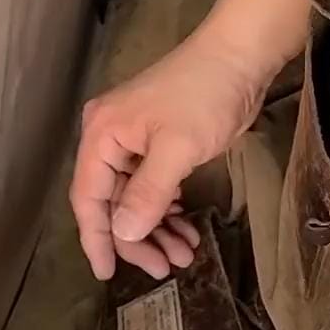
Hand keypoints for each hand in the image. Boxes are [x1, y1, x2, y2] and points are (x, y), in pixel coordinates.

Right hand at [70, 29, 269, 280]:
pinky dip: (168, 209)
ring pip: (134, 197)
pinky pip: (153, 186)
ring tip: (184, 254)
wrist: (240, 55)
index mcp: (102, 135)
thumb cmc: (204, 96)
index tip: (108, 275)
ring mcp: (134, 140)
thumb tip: (122, 234)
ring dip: (156, 228)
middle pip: (112, 201)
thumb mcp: (177, 149)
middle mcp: (109, 139)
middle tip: (164, 269)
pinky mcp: (158, 142)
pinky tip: (186, 228)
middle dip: (136, 238)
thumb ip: (147, 193)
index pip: (88, 197)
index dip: (96, 238)